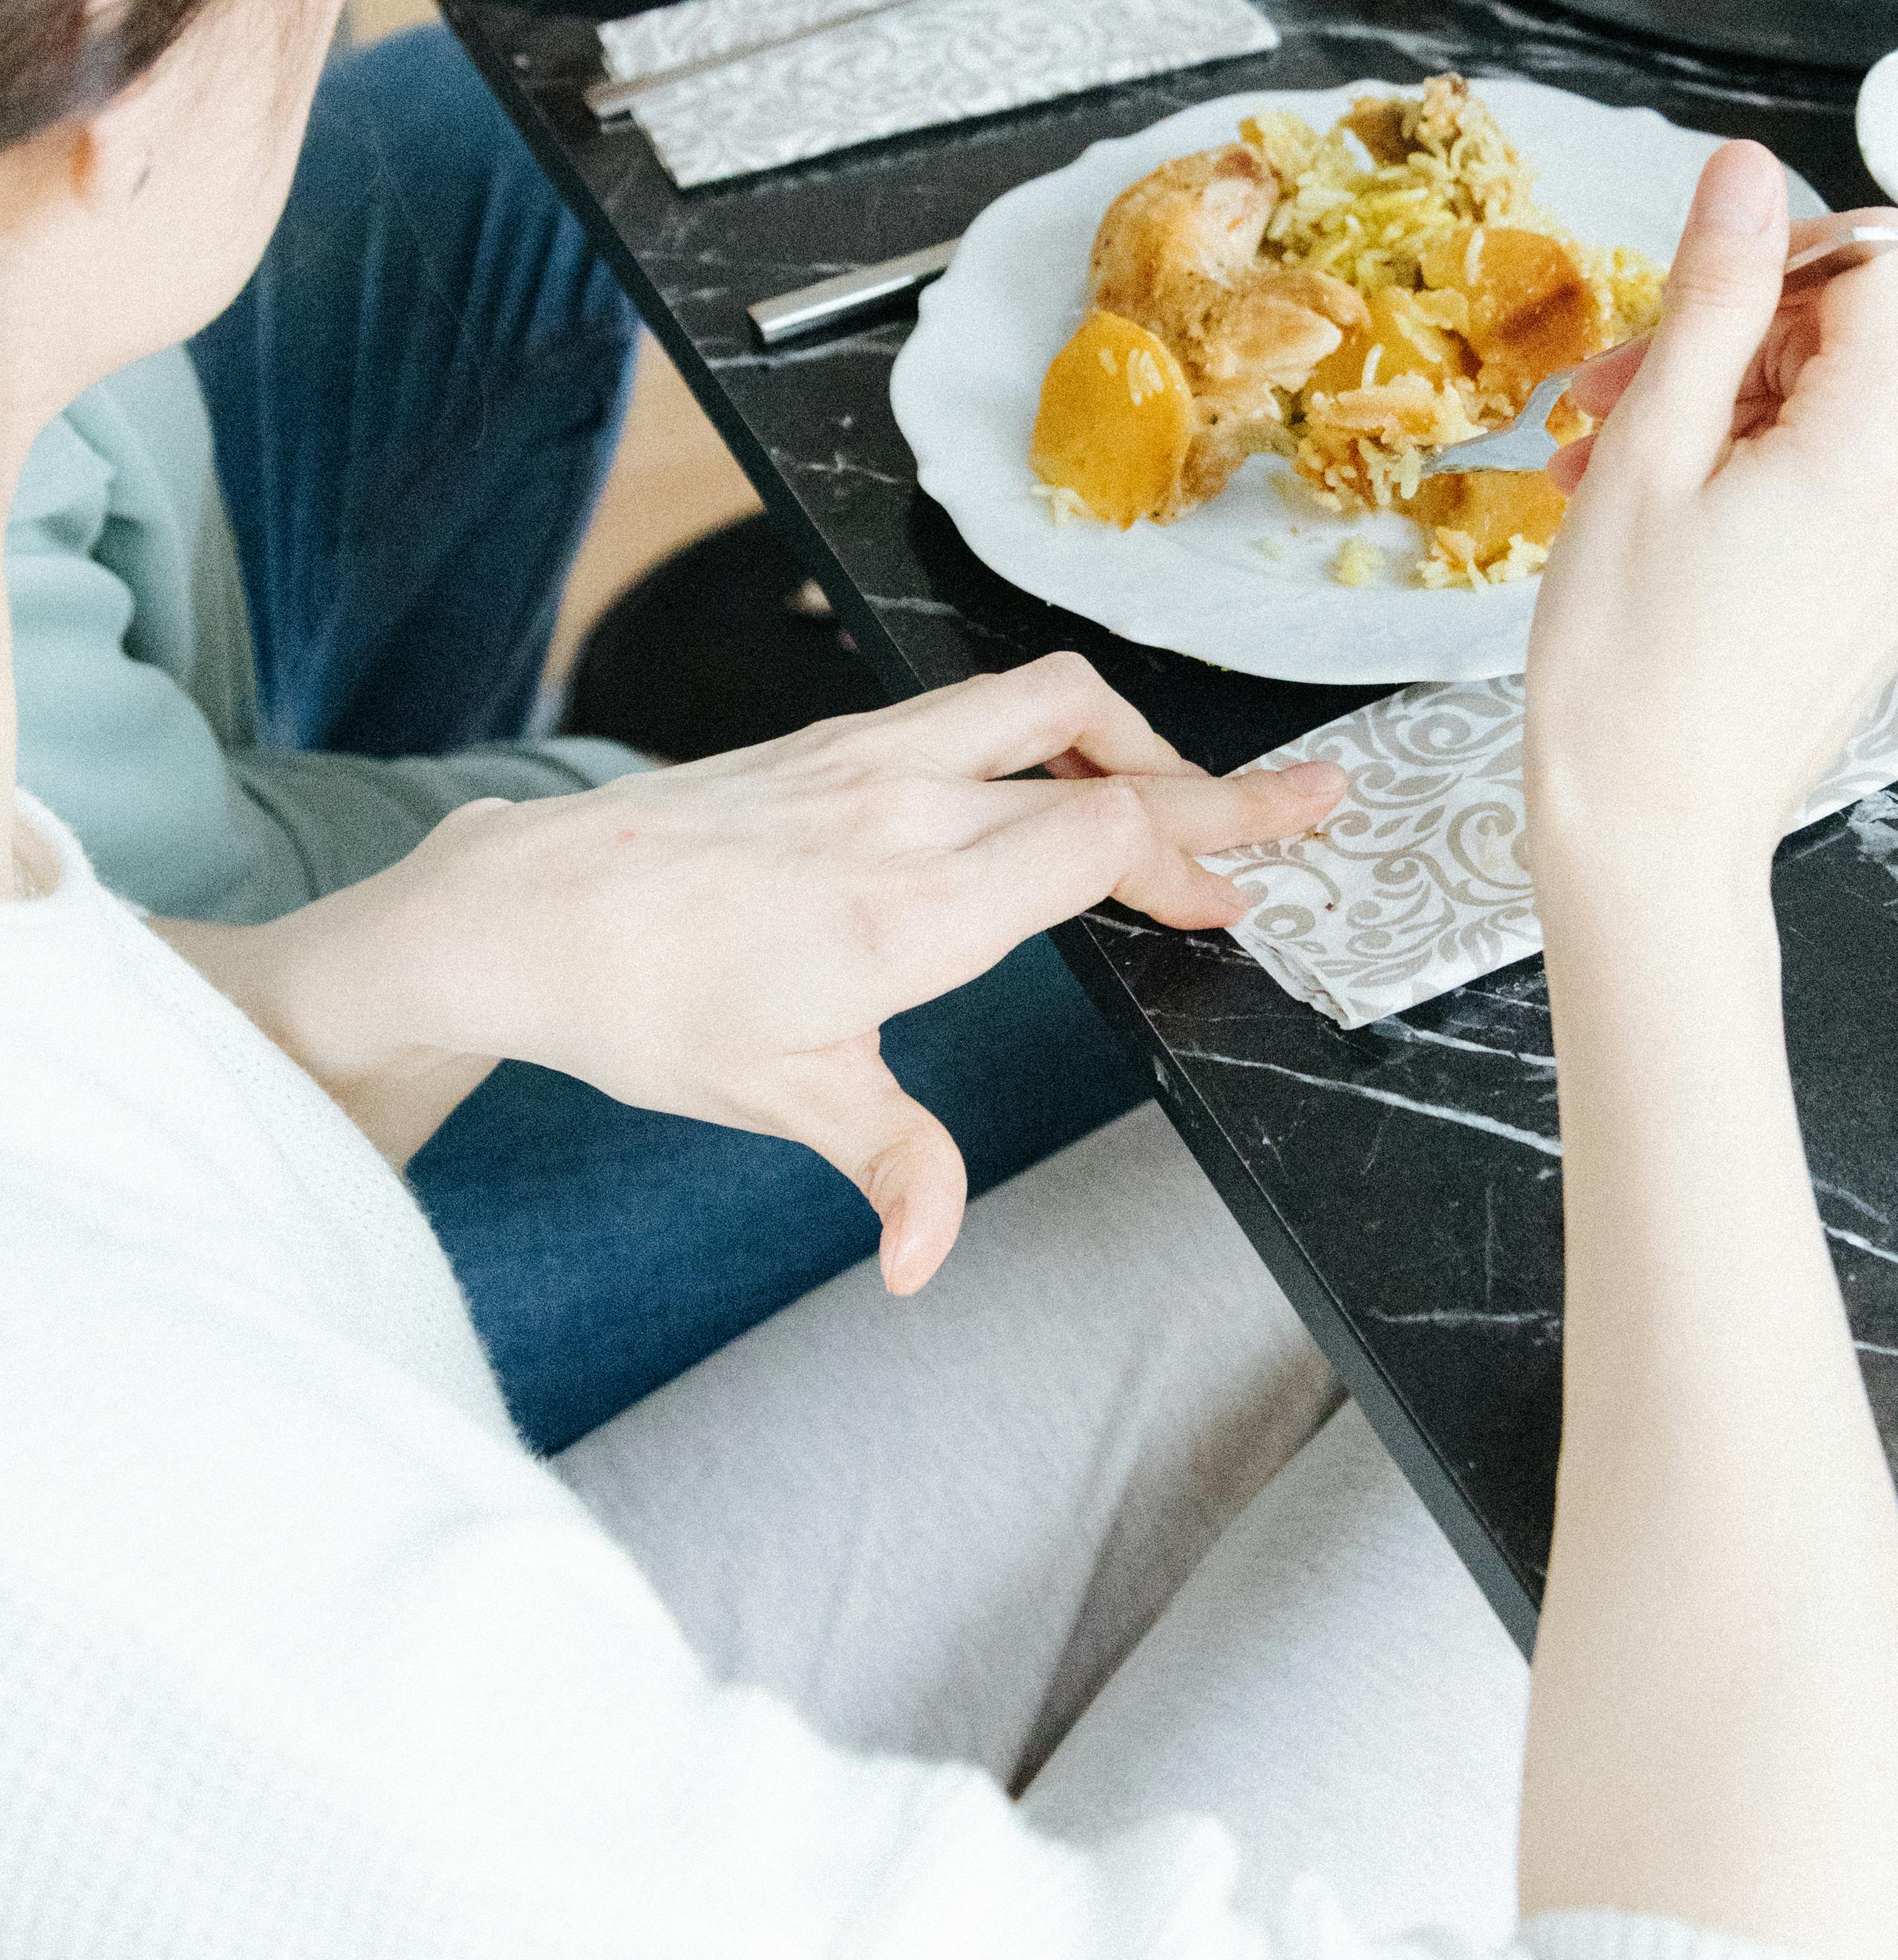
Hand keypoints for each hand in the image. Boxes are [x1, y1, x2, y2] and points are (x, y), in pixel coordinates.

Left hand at [307, 657, 1341, 1289]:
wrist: (526, 910)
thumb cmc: (646, 1007)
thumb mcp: (782, 1099)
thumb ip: (892, 1164)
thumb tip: (926, 1259)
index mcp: (913, 904)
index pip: (1106, 838)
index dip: (1196, 857)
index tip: (1241, 898)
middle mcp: (907, 807)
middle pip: (1105, 757)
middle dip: (1219, 786)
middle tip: (1310, 803)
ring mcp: (871, 754)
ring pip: (1045, 700)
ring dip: (1131, 737)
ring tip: (1179, 792)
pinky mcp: (836, 735)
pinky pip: (978, 704)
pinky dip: (1047, 729)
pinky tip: (1052, 777)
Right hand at [1524, 149, 1897, 894]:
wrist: (1652, 836)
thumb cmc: (1632, 661)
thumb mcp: (1651, 445)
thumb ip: (1711, 294)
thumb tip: (1747, 172)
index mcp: (1889, 445)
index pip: (1878, 260)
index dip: (1777, 252)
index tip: (1679, 302)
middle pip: (1844, 337)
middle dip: (1718, 346)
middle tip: (1595, 402)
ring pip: (1825, 407)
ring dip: (1711, 413)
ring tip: (1598, 467)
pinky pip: (1834, 478)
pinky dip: (1746, 473)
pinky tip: (1649, 508)